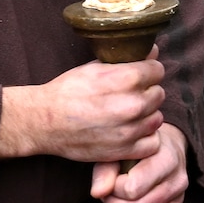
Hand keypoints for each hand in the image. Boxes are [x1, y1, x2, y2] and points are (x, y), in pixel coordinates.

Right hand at [0, 56, 164, 162]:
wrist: (45, 122)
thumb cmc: (67, 92)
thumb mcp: (94, 67)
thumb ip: (125, 61)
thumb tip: (153, 51)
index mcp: (126, 79)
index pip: (158, 69)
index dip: (148, 70)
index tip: (139, 75)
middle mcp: (132, 105)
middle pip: (158, 94)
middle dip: (147, 92)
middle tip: (129, 95)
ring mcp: (130, 130)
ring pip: (157, 118)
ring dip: (146, 116)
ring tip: (128, 114)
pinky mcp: (124, 150)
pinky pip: (152, 143)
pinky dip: (144, 138)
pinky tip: (130, 132)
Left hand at [92, 123, 187, 202]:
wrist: (165, 147)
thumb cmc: (137, 149)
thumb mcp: (120, 150)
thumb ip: (106, 170)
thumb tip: (97, 193)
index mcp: (165, 158)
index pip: (134, 187)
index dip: (114, 190)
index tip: (109, 183)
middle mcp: (177, 180)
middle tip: (107, 199)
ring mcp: (178, 199)